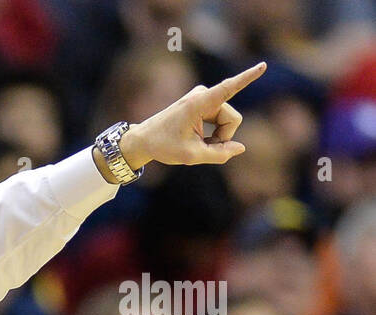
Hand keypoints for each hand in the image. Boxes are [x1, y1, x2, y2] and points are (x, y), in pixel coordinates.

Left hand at [116, 62, 266, 167]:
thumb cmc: (163, 146)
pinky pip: (222, 120)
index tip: (263, 65)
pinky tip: (201, 139)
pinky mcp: (205, 103)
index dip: (246, 78)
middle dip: (224, 137)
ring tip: (197, 143)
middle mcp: (203, 95)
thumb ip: (218, 154)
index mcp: (198, 104)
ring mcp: (204, 98)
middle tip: (202, 148)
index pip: (227, 89)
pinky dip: (215, 133)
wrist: (144, 139)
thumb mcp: (191, 156)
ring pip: (229, 121)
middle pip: (233, 119)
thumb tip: (240, 147)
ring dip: (218, 136)